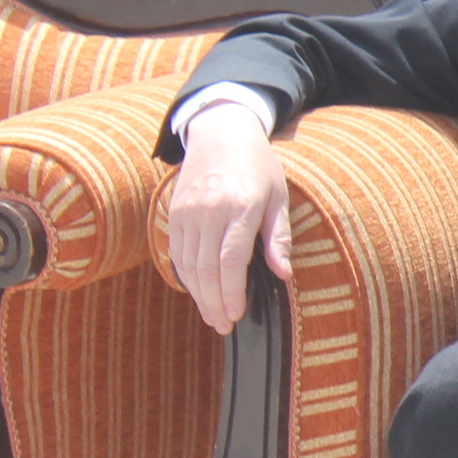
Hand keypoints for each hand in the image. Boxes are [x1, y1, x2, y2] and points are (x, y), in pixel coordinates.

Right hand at [168, 104, 292, 335]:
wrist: (221, 132)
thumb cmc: (258, 165)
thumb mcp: (278, 196)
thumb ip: (278, 236)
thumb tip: (284, 273)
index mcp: (240, 207)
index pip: (231, 261)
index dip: (232, 292)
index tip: (237, 314)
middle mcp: (209, 211)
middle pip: (206, 269)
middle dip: (214, 302)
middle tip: (223, 325)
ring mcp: (187, 211)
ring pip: (187, 264)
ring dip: (198, 294)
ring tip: (211, 315)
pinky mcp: (173, 212)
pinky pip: (175, 251)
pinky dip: (184, 275)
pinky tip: (196, 291)